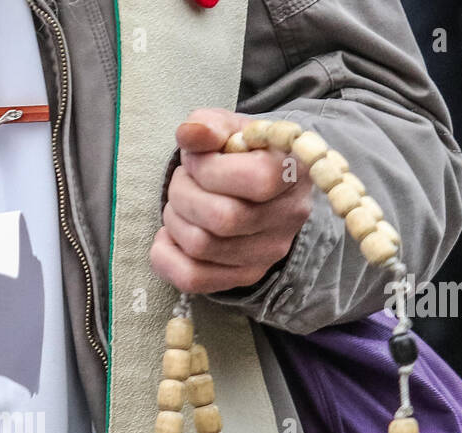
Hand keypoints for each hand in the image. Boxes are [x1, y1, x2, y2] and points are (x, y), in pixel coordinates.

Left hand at [150, 108, 312, 294]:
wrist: (256, 186)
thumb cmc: (239, 153)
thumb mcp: (227, 128)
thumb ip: (208, 124)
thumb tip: (190, 134)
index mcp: (294, 170)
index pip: (257, 179)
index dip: (210, 168)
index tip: (195, 159)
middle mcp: (290, 216)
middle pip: (224, 218)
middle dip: (183, 194)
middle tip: (181, 181)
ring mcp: (269, 252)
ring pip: (202, 246)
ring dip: (174, 220)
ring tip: (179, 204)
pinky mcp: (245, 275)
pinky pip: (192, 278)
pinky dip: (166, 256)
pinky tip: (170, 235)